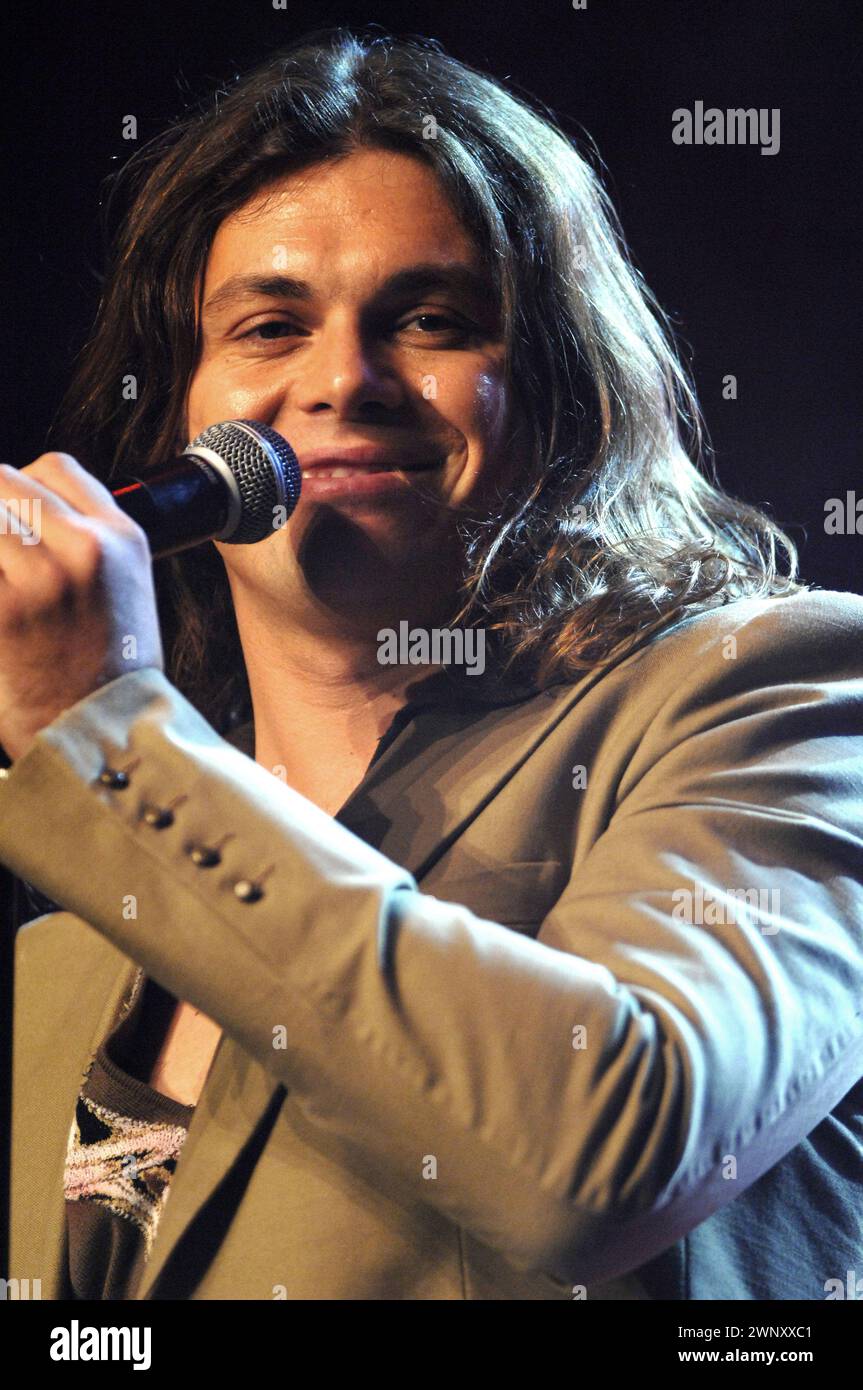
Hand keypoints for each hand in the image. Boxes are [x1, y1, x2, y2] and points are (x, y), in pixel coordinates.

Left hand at [0, 452, 163, 760]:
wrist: (107, 734)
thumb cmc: (111, 670)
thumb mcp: (126, 589)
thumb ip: (85, 542)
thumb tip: (21, 514)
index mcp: (120, 537)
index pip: (54, 467)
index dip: (19, 485)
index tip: (7, 517)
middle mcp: (85, 547)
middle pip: (3, 481)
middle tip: (0, 558)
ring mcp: (41, 577)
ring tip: (5, 587)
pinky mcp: (5, 610)